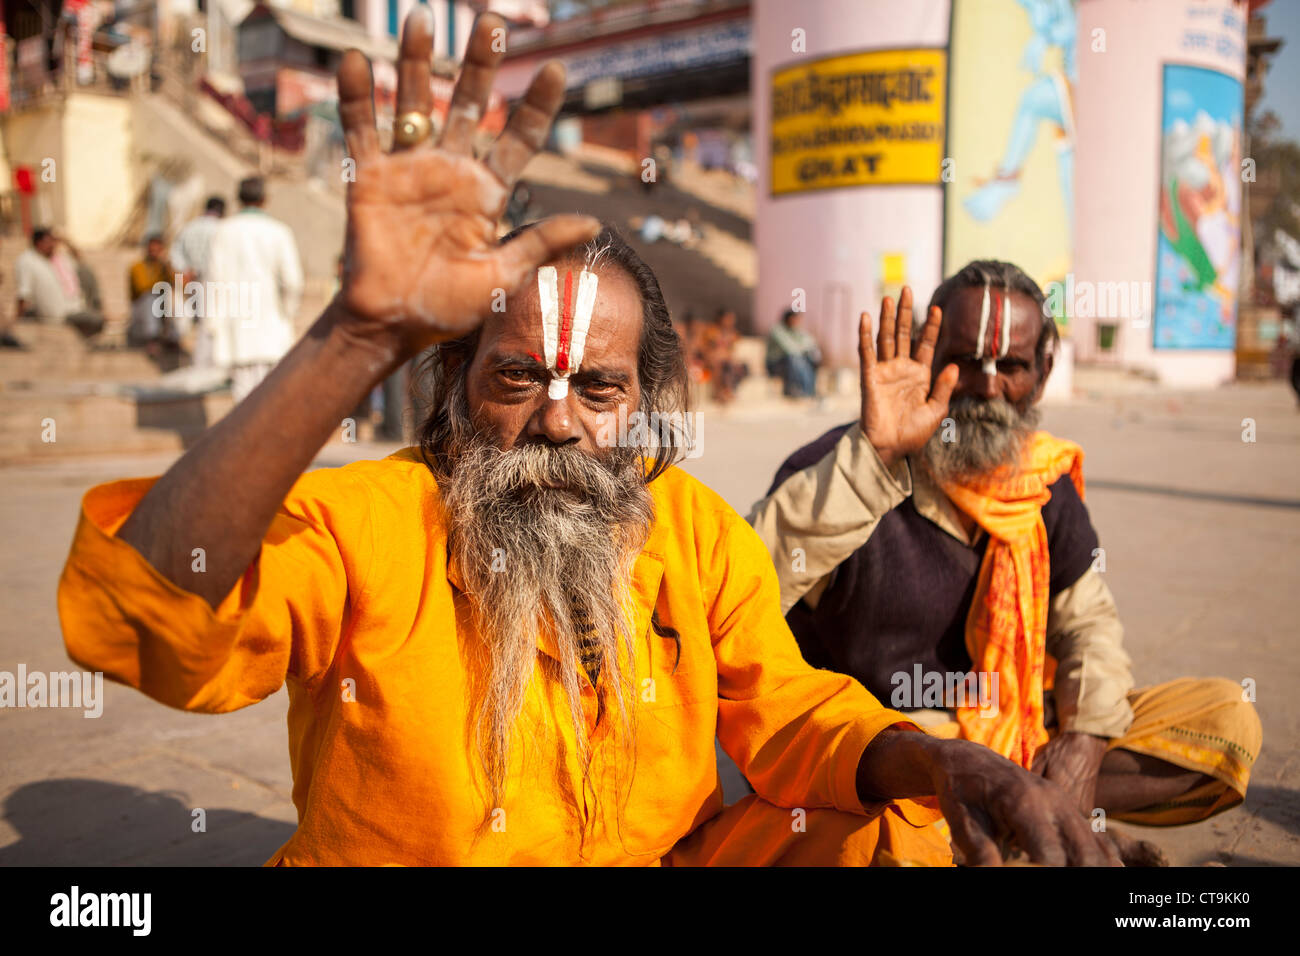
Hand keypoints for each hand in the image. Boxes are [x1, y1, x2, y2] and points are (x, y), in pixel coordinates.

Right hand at [335, 9, 599, 360]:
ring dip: (414, 62)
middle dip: (479, 64)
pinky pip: (362, 130)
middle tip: (491, 23)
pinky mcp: (370, 178)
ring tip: (421, 19)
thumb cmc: (450, 307)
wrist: (394, 325)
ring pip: (413, 102)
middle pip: (468, 103)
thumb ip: (541, 243)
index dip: (536, 106)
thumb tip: (595, 223)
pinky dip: (357, 97)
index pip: (518, 138)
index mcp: (487, 190)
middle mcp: (451, 169)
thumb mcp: (504, 276)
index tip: (556, 69)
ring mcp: (409, 168)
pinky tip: (356, 60)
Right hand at [858, 286, 957, 469]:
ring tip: (889, 297)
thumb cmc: (912, 433)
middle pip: (904, 334)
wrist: (889, 448)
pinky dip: (866, 334)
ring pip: (886, 338)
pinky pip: (867, 352)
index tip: (938, 308)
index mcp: (920, 375)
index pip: (926, 344)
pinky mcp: (869, 377)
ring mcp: (885, 371)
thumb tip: (953, 365)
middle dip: (906, 312)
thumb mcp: (936, 410)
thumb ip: (944, 387)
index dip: (931, 327)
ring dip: (887, 318)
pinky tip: (867, 317)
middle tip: (907, 289)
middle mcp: (901, 368)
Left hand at [930, 736, 1119, 865]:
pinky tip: (1107, 872)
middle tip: (1060, 880)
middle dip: (1077, 874)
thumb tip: (991, 877)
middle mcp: (1054, 801)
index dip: (1046, 874)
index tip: (1029, 874)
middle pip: (1084, 855)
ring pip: (1096, 848)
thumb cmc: (961, 790)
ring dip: (1091, 867)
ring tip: (1084, 883)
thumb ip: (982, 855)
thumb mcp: (963, 822)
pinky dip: (1102, 860)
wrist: (968, 758)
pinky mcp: (1070, 809)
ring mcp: (1066, 804)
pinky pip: (1098, 839)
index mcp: (1025, 803)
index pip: (1051, 857)